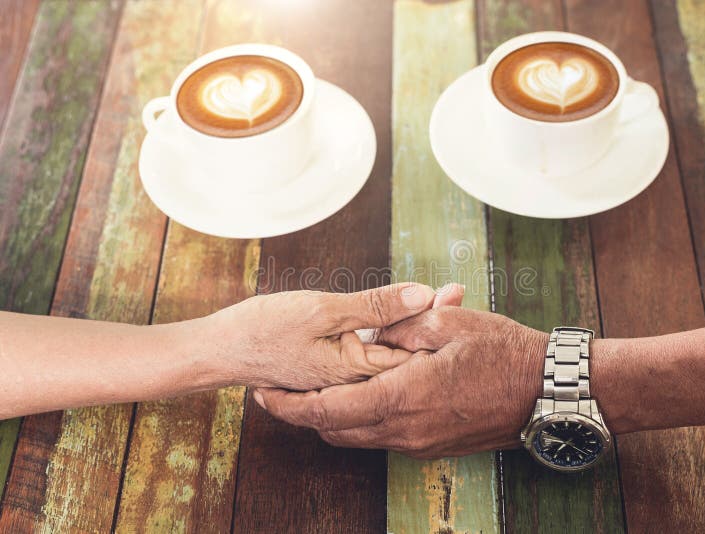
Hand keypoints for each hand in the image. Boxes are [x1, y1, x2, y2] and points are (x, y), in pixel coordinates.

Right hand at [193, 283, 444, 391]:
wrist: (220, 349)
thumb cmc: (263, 330)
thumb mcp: (323, 310)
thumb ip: (374, 306)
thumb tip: (421, 295)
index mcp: (356, 371)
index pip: (411, 351)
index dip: (437, 323)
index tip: (458, 297)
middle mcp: (354, 378)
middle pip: (404, 350)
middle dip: (432, 320)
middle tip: (457, 292)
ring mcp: (344, 372)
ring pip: (388, 347)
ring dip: (413, 321)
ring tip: (442, 297)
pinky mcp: (333, 362)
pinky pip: (369, 346)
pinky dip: (388, 326)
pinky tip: (402, 310)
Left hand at [256, 307, 547, 458]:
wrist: (545, 391)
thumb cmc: (502, 352)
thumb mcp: (447, 324)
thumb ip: (397, 326)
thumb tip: (364, 330)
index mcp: (402, 398)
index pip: (326, 411)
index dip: (289, 405)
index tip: (264, 394)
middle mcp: (405, 430)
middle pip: (333, 430)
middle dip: (302, 413)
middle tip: (282, 390)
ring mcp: (419, 443)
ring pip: (356, 437)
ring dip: (331, 416)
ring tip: (314, 389)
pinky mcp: (431, 446)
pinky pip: (381, 437)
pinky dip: (360, 419)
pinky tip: (362, 392)